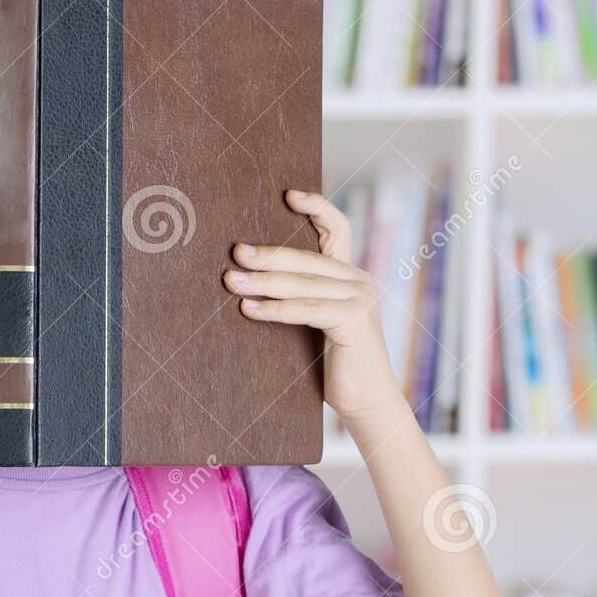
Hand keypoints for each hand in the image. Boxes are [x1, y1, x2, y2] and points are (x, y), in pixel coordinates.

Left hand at [222, 190, 402, 424]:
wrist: (366, 402)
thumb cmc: (334, 364)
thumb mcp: (317, 323)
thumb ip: (300, 297)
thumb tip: (248, 280)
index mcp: (350, 276)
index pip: (338, 229)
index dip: (316, 208)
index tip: (289, 194)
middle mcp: (358, 280)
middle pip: (306, 258)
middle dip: (267, 255)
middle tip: (235, 253)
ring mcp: (359, 299)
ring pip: (301, 284)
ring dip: (262, 283)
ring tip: (230, 281)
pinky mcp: (353, 320)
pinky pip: (306, 309)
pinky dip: (275, 309)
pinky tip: (248, 309)